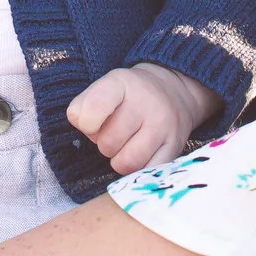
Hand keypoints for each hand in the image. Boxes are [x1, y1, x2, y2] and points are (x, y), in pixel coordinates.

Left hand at [66, 64, 220, 173]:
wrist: (174, 91)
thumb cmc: (130, 95)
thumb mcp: (104, 88)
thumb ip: (83, 106)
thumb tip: (79, 124)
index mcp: (122, 83)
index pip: (94, 108)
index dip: (86, 124)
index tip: (91, 123)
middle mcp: (146, 102)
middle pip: (108, 143)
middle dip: (104, 144)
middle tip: (113, 133)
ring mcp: (163, 126)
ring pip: (127, 163)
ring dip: (120, 160)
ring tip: (126, 146)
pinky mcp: (175, 147)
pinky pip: (147, 173)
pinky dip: (138, 170)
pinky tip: (141, 155)